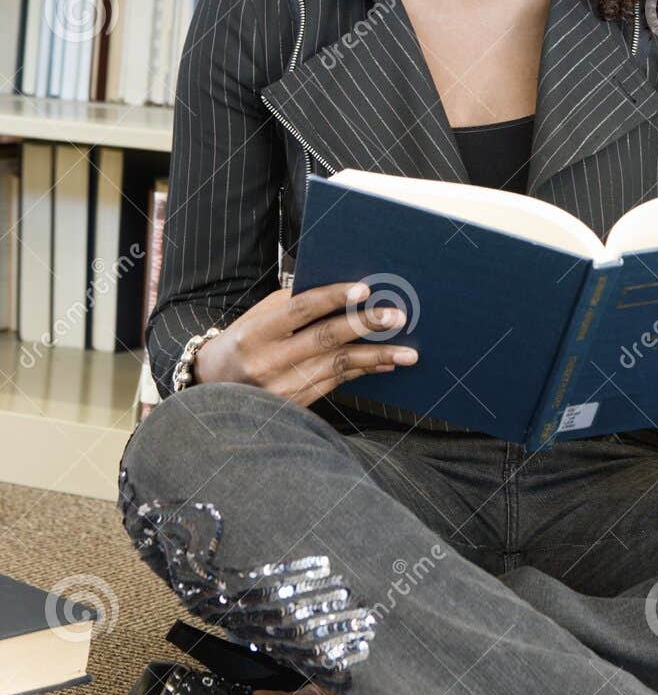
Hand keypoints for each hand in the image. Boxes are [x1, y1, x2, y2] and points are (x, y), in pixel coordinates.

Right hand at [191, 280, 415, 407]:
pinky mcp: (295, 405)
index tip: (364, 289)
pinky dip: (363, 371)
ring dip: (375, 357)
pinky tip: (385, 363)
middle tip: (397, 317)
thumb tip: (339, 292)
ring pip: (337, 366)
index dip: (332, 297)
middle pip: (324, 339)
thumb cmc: (242, 343)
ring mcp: (282, 388)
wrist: (212, 389)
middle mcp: (268, 362)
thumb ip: (290, 304)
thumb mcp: (255, 318)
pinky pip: (336, 384)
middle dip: (365, 327)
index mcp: (256, 332)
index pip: (299, 310)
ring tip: (407, 352)